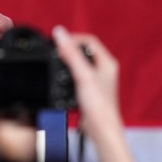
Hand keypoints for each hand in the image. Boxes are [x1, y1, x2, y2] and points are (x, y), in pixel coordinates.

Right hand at [52, 26, 121, 140]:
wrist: (100, 128)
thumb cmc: (98, 104)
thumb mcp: (82, 74)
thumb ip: (70, 53)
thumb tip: (60, 33)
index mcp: (107, 62)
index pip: (88, 40)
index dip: (72, 39)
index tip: (58, 43)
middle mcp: (104, 69)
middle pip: (83, 50)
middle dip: (68, 50)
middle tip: (54, 52)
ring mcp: (96, 79)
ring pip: (78, 63)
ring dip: (66, 62)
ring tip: (56, 64)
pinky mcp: (89, 89)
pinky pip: (76, 75)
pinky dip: (66, 74)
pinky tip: (60, 79)